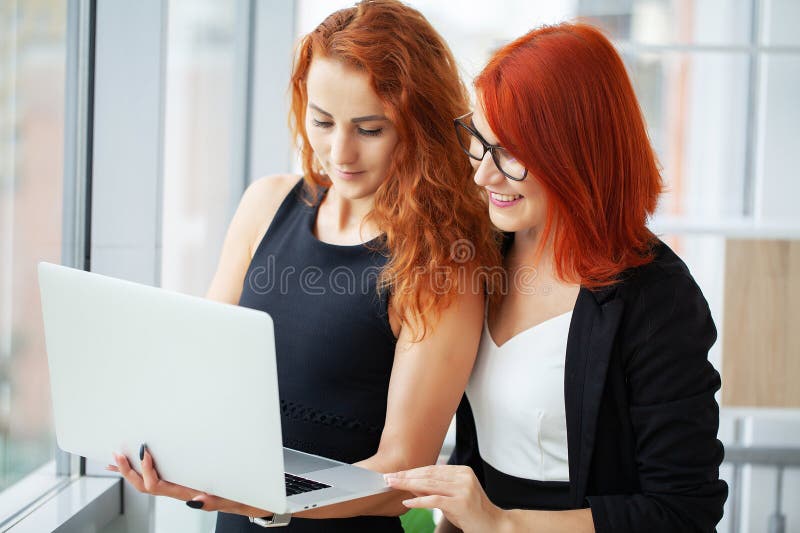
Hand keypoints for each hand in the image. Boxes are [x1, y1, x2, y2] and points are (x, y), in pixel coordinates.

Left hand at [108, 444, 272, 516]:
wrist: (251, 501)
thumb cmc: (241, 498)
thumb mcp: (232, 499)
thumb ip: (214, 500)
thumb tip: (195, 501)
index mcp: (187, 493)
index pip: (157, 485)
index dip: (147, 470)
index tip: (145, 451)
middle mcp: (179, 491)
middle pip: (145, 485)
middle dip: (129, 470)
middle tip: (118, 454)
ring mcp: (179, 488)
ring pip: (147, 483)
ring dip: (131, 471)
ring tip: (118, 458)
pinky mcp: (183, 483)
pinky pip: (158, 478)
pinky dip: (143, 470)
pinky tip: (135, 462)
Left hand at [384, 465, 505, 532]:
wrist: (494, 526)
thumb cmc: (472, 513)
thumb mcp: (453, 498)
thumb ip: (435, 489)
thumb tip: (411, 484)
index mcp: (462, 471)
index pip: (432, 469)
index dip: (412, 471)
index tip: (396, 473)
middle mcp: (463, 476)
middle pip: (428, 474)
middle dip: (406, 476)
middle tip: (388, 477)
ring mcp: (463, 488)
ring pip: (429, 484)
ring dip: (408, 484)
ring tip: (393, 485)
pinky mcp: (461, 502)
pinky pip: (435, 500)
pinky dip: (419, 501)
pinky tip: (407, 501)